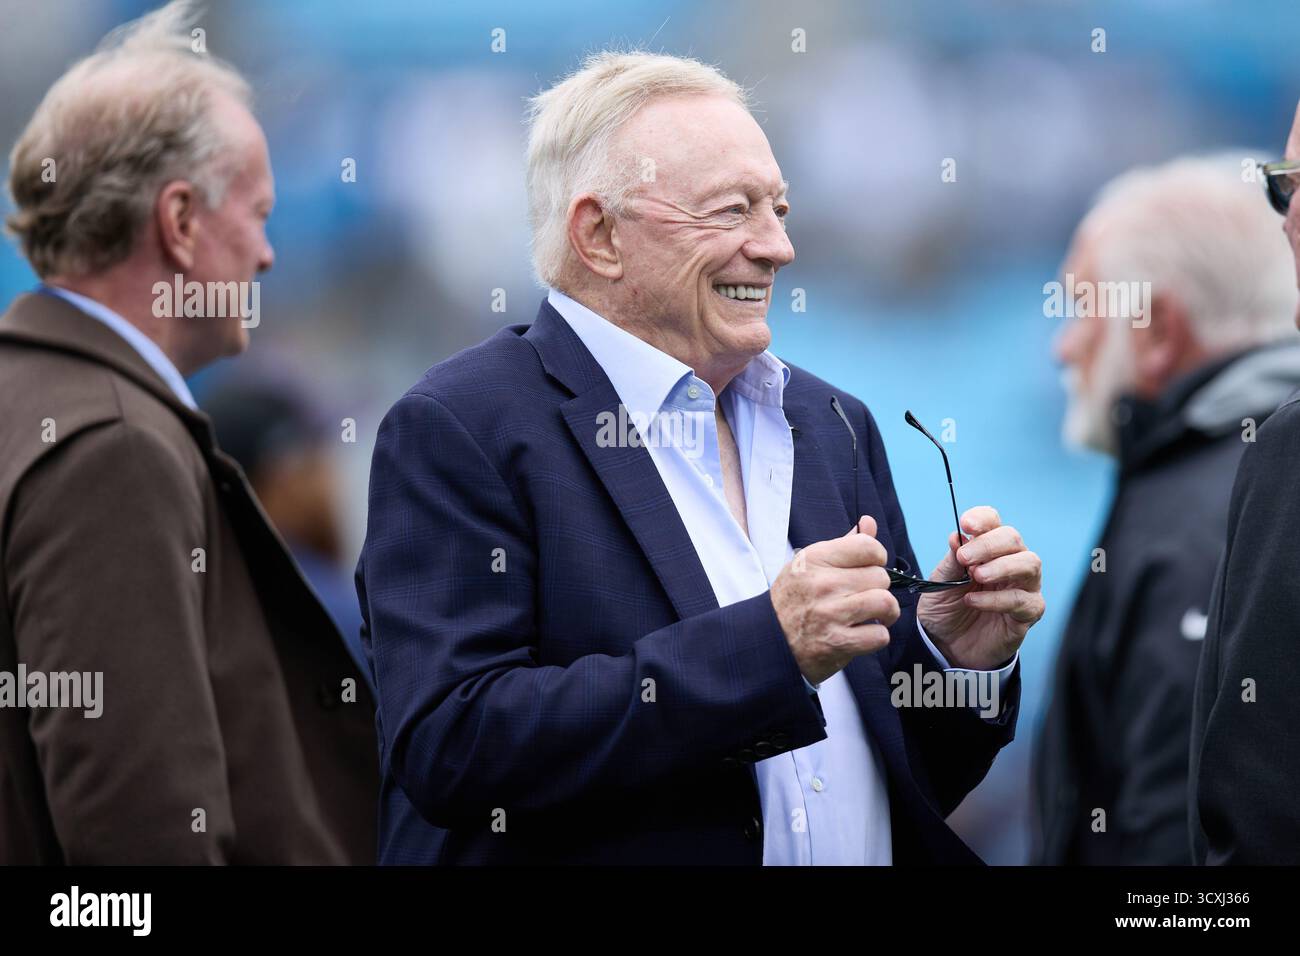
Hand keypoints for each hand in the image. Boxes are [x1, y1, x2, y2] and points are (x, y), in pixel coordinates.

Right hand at [771, 515, 899, 685]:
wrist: (768, 639)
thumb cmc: (793, 598)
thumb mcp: (809, 564)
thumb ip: (844, 544)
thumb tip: (869, 522)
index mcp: (815, 559)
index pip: (869, 547)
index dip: (877, 557)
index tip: (869, 568)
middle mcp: (823, 584)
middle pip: (880, 577)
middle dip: (878, 587)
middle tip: (865, 595)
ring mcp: (830, 614)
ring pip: (885, 603)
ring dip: (886, 612)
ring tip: (875, 615)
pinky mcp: (837, 643)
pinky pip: (879, 635)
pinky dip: (877, 636)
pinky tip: (864, 634)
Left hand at [917, 505, 1042, 669]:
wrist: (946, 645)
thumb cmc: (946, 609)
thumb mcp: (939, 583)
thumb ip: (951, 562)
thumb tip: (957, 536)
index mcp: (987, 549)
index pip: (993, 522)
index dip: (983, 519)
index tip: (966, 524)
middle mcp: (1010, 562)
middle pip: (1013, 539)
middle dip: (989, 544)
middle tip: (965, 558)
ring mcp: (1023, 587)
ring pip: (1029, 564)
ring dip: (1001, 566)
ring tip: (976, 576)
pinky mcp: (1028, 613)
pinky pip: (1023, 600)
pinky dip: (997, 599)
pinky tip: (974, 601)